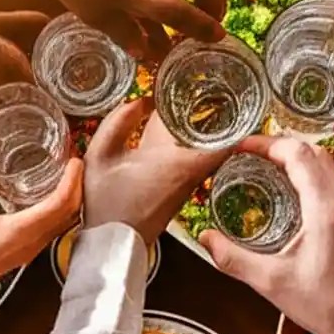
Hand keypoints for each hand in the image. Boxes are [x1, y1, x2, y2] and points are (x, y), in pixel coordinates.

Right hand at [0, 132, 81, 317]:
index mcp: (22, 232)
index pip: (62, 204)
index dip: (73, 179)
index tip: (74, 157)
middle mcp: (30, 245)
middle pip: (68, 214)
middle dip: (76, 186)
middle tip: (71, 159)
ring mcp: (24, 252)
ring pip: (58, 225)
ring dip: (66, 200)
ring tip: (60, 174)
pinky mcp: (14, 255)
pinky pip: (45, 231)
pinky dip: (51, 211)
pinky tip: (38, 197)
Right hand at [83, 98, 228, 242]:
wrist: (110, 244)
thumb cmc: (104, 202)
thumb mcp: (100, 155)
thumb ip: (119, 122)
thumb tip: (143, 101)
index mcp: (179, 162)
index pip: (225, 140)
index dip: (233, 117)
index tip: (232, 95)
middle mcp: (192, 173)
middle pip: (220, 141)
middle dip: (221, 115)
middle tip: (218, 89)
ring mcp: (189, 184)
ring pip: (209, 150)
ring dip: (208, 128)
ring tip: (202, 100)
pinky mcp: (181, 191)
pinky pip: (196, 159)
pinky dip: (194, 142)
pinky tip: (180, 127)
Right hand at [199, 136, 333, 333]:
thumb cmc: (319, 303)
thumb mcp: (268, 282)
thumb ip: (232, 258)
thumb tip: (203, 236)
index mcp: (326, 210)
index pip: (299, 155)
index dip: (268, 144)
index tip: (240, 148)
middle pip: (312, 151)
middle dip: (279, 145)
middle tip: (247, 154)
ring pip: (325, 160)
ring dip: (295, 155)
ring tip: (263, 164)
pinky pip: (331, 175)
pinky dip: (307, 168)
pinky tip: (285, 183)